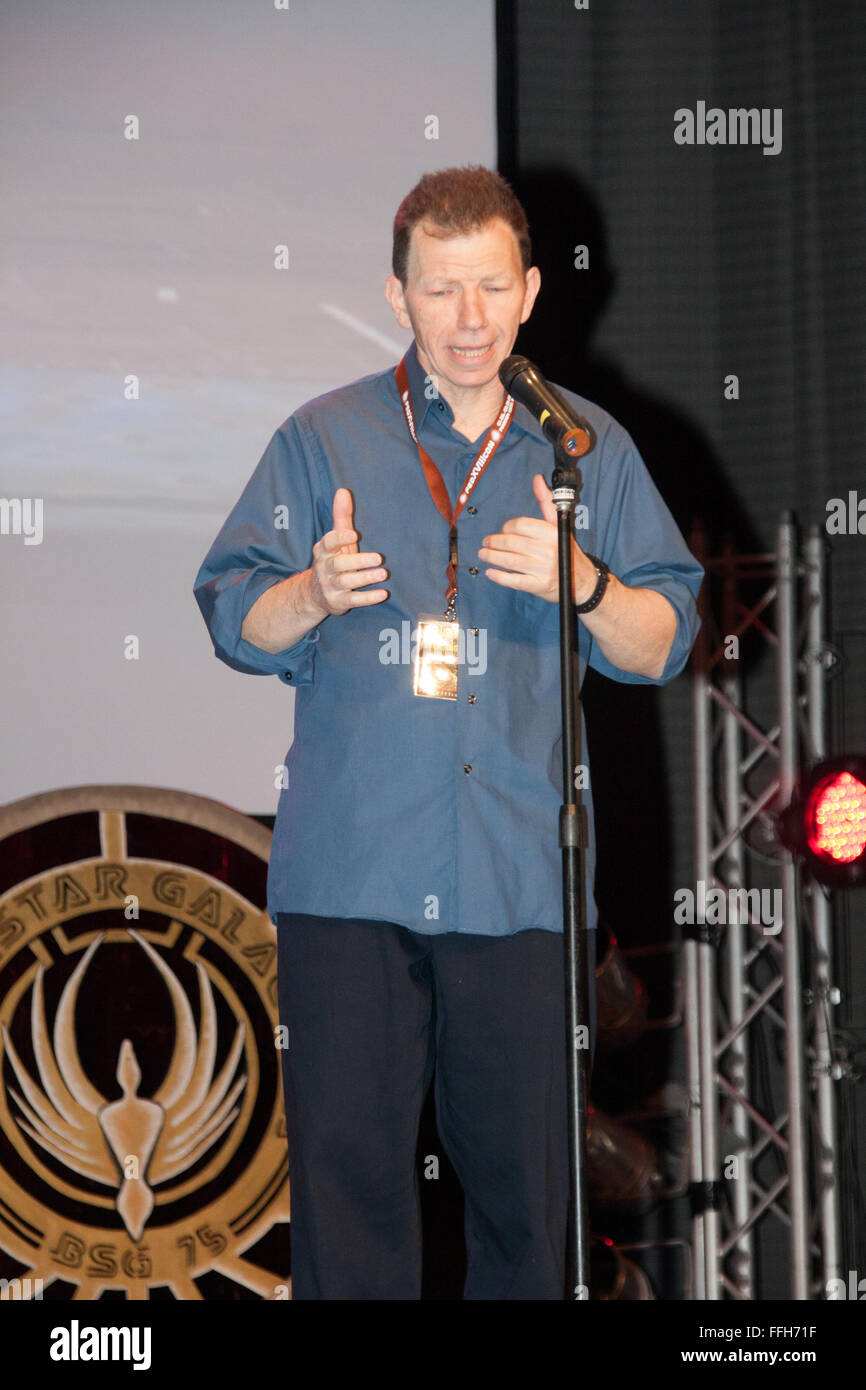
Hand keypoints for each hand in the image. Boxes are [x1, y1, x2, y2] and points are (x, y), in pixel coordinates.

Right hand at [309, 488, 388, 615]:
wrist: (314, 594)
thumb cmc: (333, 561)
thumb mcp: (336, 541)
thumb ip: (341, 517)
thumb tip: (343, 491)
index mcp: (323, 551)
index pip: (328, 543)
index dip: (340, 539)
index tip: (353, 535)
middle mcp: (325, 568)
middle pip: (339, 564)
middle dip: (358, 561)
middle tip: (379, 558)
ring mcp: (331, 586)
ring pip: (346, 582)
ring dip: (365, 578)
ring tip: (383, 573)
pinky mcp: (339, 602)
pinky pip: (353, 600)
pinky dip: (367, 598)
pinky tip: (382, 593)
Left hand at [478, 474, 596, 602]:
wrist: (582, 581)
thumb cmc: (566, 551)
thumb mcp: (558, 525)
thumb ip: (546, 501)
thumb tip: (537, 479)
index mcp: (552, 533)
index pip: (521, 525)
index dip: (507, 527)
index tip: (502, 530)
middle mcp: (548, 550)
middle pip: (512, 543)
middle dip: (494, 542)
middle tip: (486, 542)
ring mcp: (543, 569)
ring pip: (510, 561)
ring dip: (492, 557)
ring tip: (483, 554)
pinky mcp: (539, 586)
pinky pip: (514, 581)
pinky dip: (499, 577)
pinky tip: (490, 572)